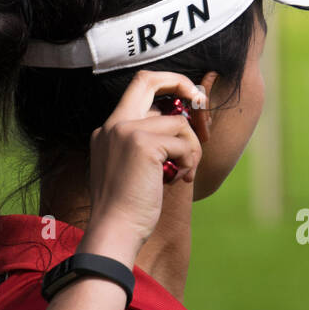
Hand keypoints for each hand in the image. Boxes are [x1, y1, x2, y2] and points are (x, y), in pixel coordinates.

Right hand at [81, 71, 207, 263]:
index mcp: (108, 130)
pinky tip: (178, 180)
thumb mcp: (133, 168)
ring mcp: (126, 130)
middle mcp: (114, 124)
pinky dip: (189, 161)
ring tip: (183, 173)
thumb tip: (182, 124)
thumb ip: (148, 144)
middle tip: (200, 99)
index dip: (166, 85)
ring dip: (191, 148)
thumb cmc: (128, 208)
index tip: (187, 98)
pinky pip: (183, 143)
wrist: (115, 230)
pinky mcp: (143, 143)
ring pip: (178, 122)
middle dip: (181, 83)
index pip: (137, 89)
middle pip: (148, 79)